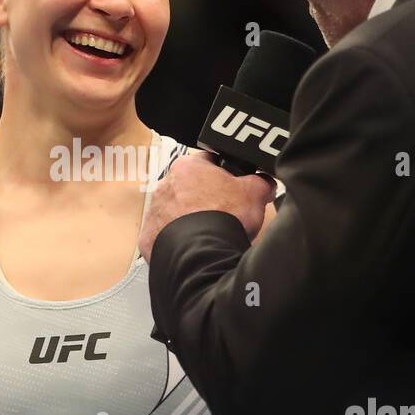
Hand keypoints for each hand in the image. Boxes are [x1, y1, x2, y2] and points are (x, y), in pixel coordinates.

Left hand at [138, 152, 274, 261]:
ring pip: (176, 210)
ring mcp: (154, 211)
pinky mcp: (149, 237)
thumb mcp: (255, 192)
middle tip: (226, 212)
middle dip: (206, 198)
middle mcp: (165, 185)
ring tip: (211, 233)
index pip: (209, 161)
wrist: (202, 253)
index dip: (225, 173)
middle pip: (191, 187)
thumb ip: (260, 181)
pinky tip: (195, 246)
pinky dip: (178, 239)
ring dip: (190, 218)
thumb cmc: (224, 217)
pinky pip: (165, 235)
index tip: (234, 185)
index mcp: (188, 167)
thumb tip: (265, 182)